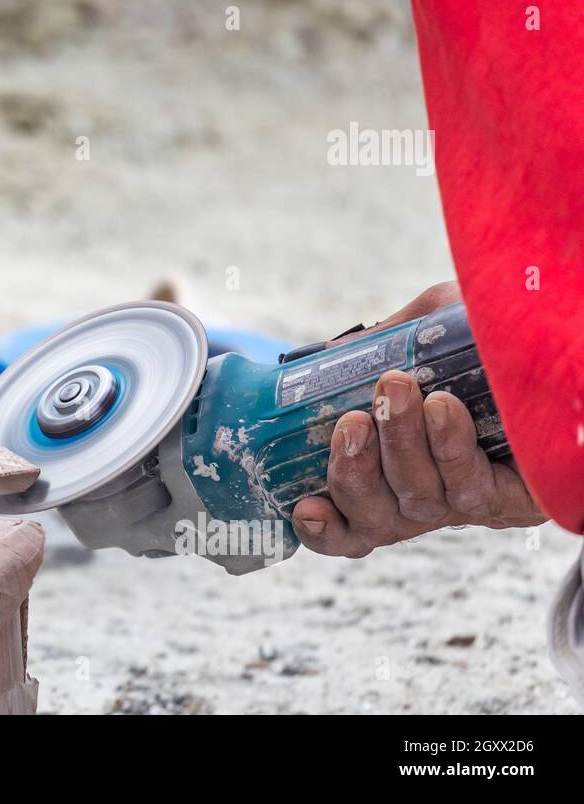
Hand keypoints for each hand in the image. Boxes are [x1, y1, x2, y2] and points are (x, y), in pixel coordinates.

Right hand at [291, 282, 544, 557]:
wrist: (555, 336)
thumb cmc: (489, 340)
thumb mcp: (428, 329)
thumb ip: (383, 341)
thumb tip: (332, 353)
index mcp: (400, 479)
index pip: (353, 525)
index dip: (324, 528)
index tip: (303, 504)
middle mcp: (433, 501)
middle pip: (378, 519)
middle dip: (353, 472)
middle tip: (354, 418)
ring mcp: (475, 503)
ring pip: (422, 502)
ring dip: (401, 447)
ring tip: (399, 388)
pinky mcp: (523, 497)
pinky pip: (479, 492)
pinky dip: (451, 450)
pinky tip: (442, 408)